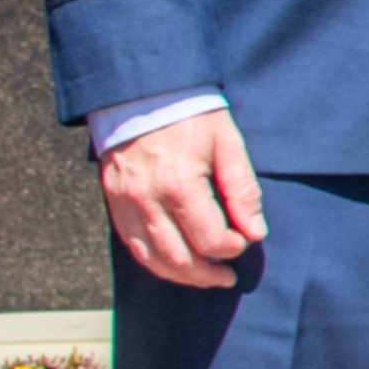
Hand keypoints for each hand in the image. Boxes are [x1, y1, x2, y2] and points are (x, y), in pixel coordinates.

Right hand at [97, 108, 266, 288]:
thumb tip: (255, 232)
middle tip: (227, 277)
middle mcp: (147, 199)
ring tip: (205, 276)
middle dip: (207, 275)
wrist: (142, 91)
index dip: (233, 248)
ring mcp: (125, 203)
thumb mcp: (228, 143)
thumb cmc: (190, 114)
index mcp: (179, 184)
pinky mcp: (113, 201)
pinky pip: (132, 245)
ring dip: (181, 276)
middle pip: (179, 259)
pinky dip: (155, 261)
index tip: (245, 241)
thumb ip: (243, 190)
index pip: (210, 239)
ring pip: (151, 259)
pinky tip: (174, 262)